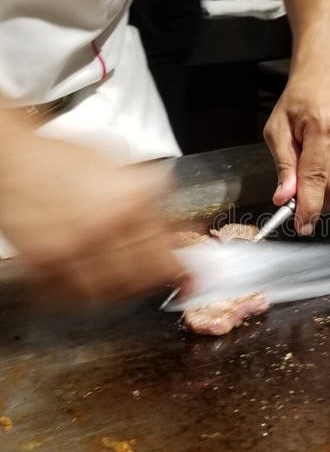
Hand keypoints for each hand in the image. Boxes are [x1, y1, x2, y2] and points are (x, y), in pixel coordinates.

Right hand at [0, 130, 182, 304]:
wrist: (12, 157)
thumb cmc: (63, 157)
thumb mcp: (120, 167)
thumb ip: (151, 199)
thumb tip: (180, 229)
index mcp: (130, 200)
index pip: (165, 251)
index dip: (181, 271)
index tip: (189, 280)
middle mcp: (104, 226)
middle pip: (141, 277)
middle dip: (152, 282)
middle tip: (155, 280)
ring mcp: (72, 248)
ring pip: (110, 292)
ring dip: (120, 291)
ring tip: (123, 282)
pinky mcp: (43, 261)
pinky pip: (71, 295)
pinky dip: (83, 295)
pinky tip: (88, 283)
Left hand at [263, 53, 329, 232]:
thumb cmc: (302, 95)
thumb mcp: (279, 126)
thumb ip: (284, 165)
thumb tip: (285, 198)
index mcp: (325, 125)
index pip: (316, 179)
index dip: (309, 208)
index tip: (303, 226)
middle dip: (321, 201)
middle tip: (307, 199)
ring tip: (323, 169)